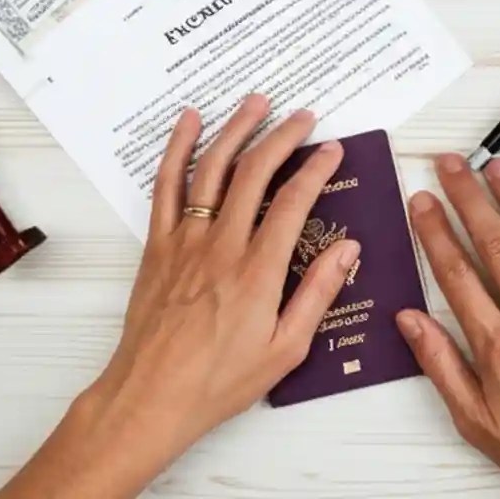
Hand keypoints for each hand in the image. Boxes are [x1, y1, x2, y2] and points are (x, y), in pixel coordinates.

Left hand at [0, 95, 359, 498]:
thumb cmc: (218, 381)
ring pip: (212, 169)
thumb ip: (317, 293)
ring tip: (256, 103)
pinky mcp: (158, 245)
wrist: (151, 396)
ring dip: (236, 130)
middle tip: (303, 117)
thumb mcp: (285, 349)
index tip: (332, 149)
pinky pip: (167, 186)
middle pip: (255, 173)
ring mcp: (185, 241)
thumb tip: (347, 250)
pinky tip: (189, 123)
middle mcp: (221, 246)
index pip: (293, 202)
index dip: (316, 169)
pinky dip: (177, 149)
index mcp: (257, 272)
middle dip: (282, 137)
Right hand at [396, 155, 499, 498]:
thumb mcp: (479, 424)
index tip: (421, 202)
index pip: (456, 273)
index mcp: (498, 347)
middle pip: (494, 244)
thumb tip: (410, 322)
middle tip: (450, 165)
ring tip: (495, 166)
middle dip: (467, 198)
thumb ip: (442, 367)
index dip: (435, 232)